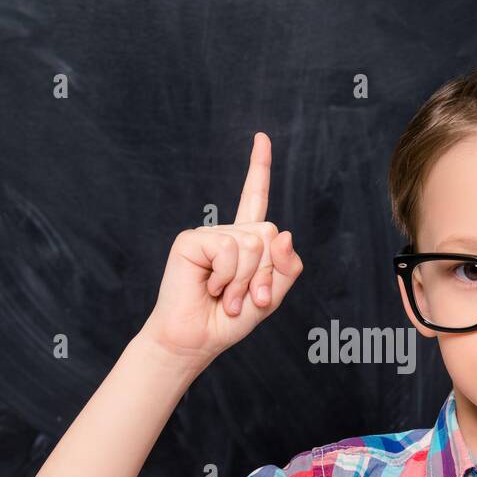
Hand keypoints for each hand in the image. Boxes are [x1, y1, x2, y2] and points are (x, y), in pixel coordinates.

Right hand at [139, 132, 303, 364]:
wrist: (196, 339)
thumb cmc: (229, 320)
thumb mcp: (272, 296)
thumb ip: (287, 266)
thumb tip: (282, 231)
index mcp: (245, 242)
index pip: (254, 198)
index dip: (258, 168)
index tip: (261, 137)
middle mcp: (226, 233)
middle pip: (268, 233)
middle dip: (265, 274)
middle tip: (248, 299)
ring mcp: (207, 235)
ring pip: (252, 244)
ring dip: (245, 281)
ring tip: (226, 297)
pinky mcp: (190, 241)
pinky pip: (228, 249)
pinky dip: (227, 276)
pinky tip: (210, 287)